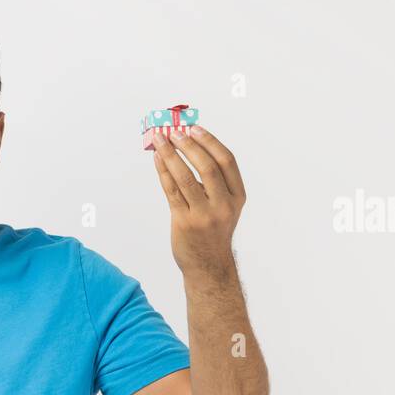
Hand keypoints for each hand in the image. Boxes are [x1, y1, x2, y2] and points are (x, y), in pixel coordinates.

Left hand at [151, 126, 246, 277]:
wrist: (208, 265)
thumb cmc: (213, 231)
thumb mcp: (224, 206)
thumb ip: (213, 182)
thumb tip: (188, 148)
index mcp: (237, 196)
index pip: (227, 161)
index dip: (210, 142)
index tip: (195, 128)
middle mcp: (224, 205)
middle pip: (207, 166)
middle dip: (189, 146)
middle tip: (175, 133)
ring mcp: (204, 215)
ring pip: (186, 178)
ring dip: (171, 155)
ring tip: (161, 141)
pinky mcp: (185, 222)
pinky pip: (172, 191)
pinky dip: (164, 172)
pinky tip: (158, 160)